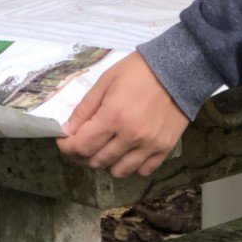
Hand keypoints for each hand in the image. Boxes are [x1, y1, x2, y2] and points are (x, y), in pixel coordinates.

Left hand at [57, 53, 189, 177]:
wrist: (178, 70)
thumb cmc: (138, 71)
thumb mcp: (106, 81)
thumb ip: (86, 108)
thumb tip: (68, 130)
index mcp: (113, 117)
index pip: (82, 146)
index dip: (67, 147)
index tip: (63, 141)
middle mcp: (130, 137)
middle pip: (97, 161)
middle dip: (82, 155)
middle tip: (80, 143)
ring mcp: (149, 146)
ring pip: (118, 171)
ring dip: (105, 163)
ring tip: (104, 148)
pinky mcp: (164, 150)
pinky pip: (141, 171)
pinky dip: (129, 166)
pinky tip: (126, 152)